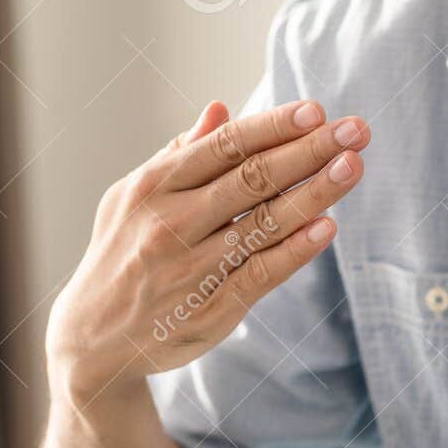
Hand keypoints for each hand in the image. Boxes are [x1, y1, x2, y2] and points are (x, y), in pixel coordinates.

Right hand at [47, 98, 368, 406]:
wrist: (92, 338)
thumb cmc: (122, 253)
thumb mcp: (133, 198)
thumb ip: (180, 155)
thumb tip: (222, 109)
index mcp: (153, 186)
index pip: (224, 146)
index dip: (273, 126)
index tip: (317, 110)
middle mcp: (171, 223)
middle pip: (252, 179)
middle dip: (308, 150)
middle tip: (355, 130)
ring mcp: (192, 268)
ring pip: (263, 224)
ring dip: (314, 193)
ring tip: (353, 166)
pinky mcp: (211, 309)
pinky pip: (261, 274)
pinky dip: (296, 250)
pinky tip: (328, 226)